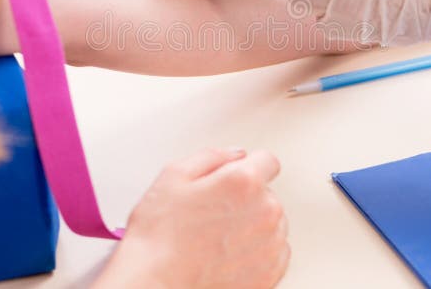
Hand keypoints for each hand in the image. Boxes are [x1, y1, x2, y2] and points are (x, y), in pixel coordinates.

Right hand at [97, 148, 288, 288]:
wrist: (154, 283)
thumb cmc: (159, 236)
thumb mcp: (174, 175)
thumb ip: (212, 156)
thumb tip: (235, 155)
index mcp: (244, 182)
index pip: (268, 161)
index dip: (248, 167)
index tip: (237, 177)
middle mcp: (265, 212)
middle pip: (268, 194)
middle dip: (246, 199)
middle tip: (213, 213)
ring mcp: (270, 246)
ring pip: (273, 224)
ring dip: (254, 226)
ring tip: (217, 238)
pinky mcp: (270, 275)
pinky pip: (275, 254)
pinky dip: (257, 253)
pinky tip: (228, 256)